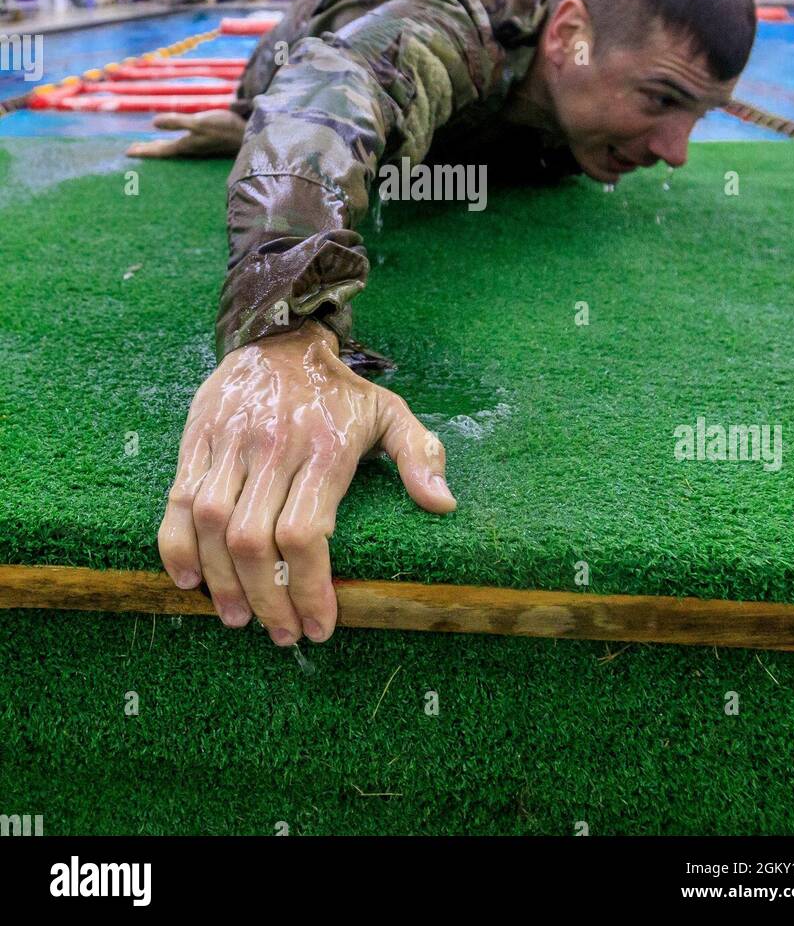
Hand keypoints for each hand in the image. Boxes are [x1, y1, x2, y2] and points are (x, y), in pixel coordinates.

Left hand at [126, 109, 245, 158]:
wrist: (250, 135)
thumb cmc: (224, 127)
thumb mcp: (199, 122)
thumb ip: (177, 121)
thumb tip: (153, 123)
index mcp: (185, 145)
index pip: (159, 150)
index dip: (143, 150)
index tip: (127, 152)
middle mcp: (190, 148)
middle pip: (164, 150)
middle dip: (149, 149)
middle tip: (133, 150)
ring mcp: (198, 147)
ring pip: (173, 148)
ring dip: (160, 147)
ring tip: (149, 146)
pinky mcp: (206, 143)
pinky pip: (182, 145)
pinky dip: (173, 144)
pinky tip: (176, 141)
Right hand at [158, 322, 455, 644]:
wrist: (280, 333)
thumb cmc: (338, 389)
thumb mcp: (389, 411)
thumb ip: (419, 455)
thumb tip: (443, 505)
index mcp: (324, 448)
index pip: (305, 534)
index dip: (309, 589)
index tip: (318, 627)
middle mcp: (273, 446)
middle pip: (254, 540)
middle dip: (265, 599)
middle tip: (280, 634)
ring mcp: (230, 441)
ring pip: (211, 524)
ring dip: (219, 581)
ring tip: (236, 618)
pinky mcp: (197, 436)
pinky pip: (178, 499)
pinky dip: (176, 545)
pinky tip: (187, 581)